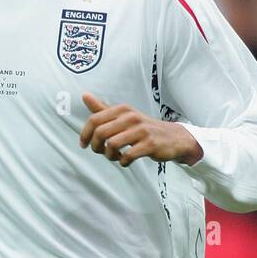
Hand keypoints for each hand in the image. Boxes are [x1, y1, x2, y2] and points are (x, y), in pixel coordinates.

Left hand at [79, 92, 203, 166]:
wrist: (173, 137)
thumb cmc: (143, 128)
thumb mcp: (123, 116)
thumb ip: (103, 108)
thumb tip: (84, 95)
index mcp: (122, 109)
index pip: (94, 119)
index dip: (85, 134)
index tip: (84, 145)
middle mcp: (131, 117)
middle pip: (101, 133)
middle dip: (96, 147)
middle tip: (101, 152)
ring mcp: (141, 130)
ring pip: (112, 145)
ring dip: (109, 155)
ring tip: (114, 156)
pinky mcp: (149, 144)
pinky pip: (127, 156)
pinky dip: (123, 162)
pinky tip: (125, 160)